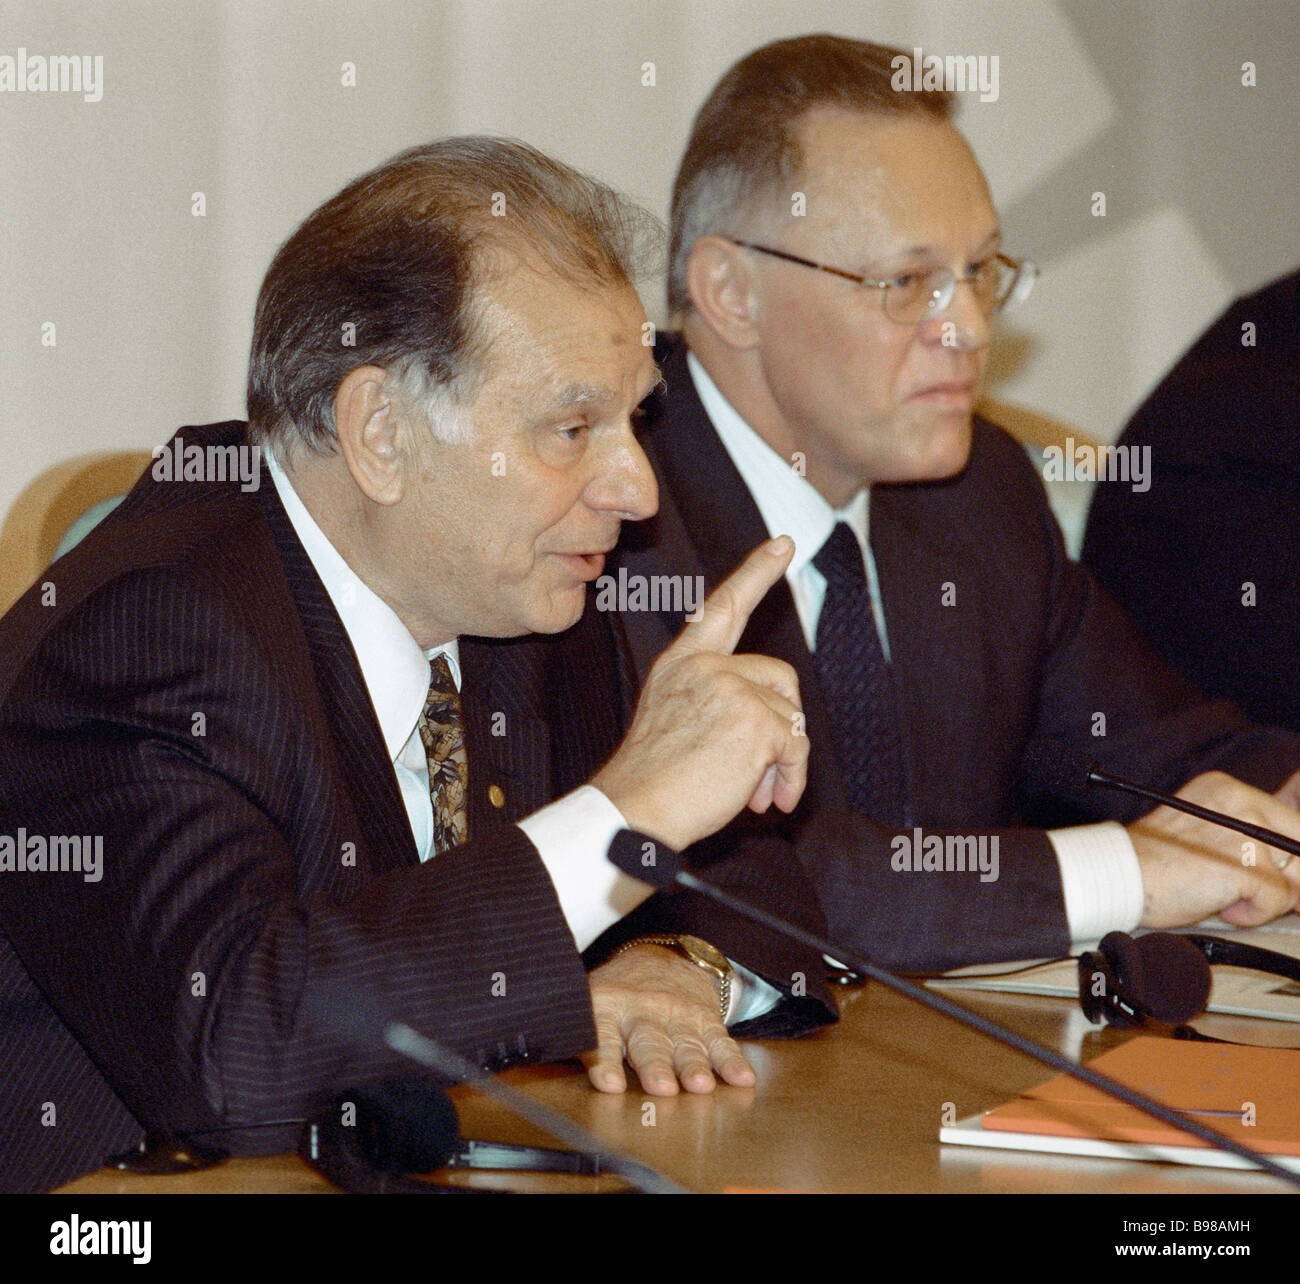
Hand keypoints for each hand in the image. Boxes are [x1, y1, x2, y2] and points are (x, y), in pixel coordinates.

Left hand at [584, 945, 755, 1094]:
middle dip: (655, 1065)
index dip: (605, 1059)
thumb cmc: (618, 994)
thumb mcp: (589, 1001)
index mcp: (607, 1007)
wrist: (664, 958)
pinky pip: (720, 1040)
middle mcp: (642, 1011)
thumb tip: (531, 1049)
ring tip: (699, 1084)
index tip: (609, 1083)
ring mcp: (676, 1016)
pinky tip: (742, 1078)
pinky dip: (732, 1061)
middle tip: (661, 1087)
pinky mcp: (705, 1020)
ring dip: (694, 1065)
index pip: (603, 1034)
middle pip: (648, 1041)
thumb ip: (573, 1031)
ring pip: (685, 1042)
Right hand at [593, 537, 806, 850]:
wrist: (635, 811)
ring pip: (791, 717)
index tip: (783, 544)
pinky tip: (764, 801)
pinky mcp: (755, 718)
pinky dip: (790, 777)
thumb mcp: (676, 724)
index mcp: (680, 665)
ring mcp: (731, 687)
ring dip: (783, 760)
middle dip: (783, 722)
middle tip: (763, 772)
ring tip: (753, 793)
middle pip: (779, 677)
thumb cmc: (652, 784)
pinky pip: (795, 746)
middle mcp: (705, 666)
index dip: (756, 573)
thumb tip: (779, 734)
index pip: (723, 608)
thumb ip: (720, 707)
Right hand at [1128, 771, 1299, 926]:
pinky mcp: (1248, 864)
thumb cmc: (1153, 863)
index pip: (1288, 821)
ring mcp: (1246, 830)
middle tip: (1265, 896)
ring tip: (1226, 898)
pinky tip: (1221, 907)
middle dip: (1290, 879)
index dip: (1290, 856)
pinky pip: (1277, 900)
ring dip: (1267, 897)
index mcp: (1228, 789)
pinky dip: (1253, 914)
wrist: (1120, 876)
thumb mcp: (1202, 832)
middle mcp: (1241, 800)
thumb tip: (1291, 868)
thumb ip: (1242, 835)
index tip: (1284, 877)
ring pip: (1294, 877)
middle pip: (1298, 845)